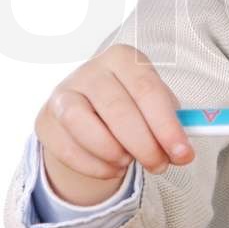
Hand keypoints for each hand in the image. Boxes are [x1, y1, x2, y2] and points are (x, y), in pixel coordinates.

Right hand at [34, 44, 194, 193]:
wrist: (91, 112)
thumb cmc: (133, 106)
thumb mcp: (155, 107)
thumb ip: (171, 125)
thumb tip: (182, 151)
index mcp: (123, 58)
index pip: (146, 90)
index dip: (166, 125)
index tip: (183, 153)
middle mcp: (90, 70)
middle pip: (118, 109)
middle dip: (144, 145)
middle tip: (160, 165)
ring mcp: (63, 93)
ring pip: (83, 125)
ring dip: (114, 152)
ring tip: (130, 162)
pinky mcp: (45, 120)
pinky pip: (67, 148)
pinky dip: (94, 166)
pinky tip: (112, 169)